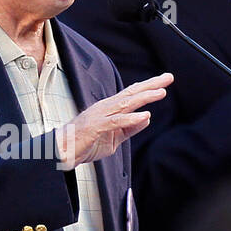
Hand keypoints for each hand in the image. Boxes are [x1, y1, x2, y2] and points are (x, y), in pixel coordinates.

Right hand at [56, 72, 172, 169]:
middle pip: (131, 93)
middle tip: (168, 78)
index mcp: (109, 109)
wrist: (62, 152)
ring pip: (126, 104)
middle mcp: (106, 108)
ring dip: (144, 97)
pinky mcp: (95, 127)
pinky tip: (145, 116)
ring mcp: (100, 116)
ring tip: (161, 92)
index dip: (148, 87)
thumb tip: (147, 118)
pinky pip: (116, 122)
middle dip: (151, 85)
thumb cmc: (85, 144)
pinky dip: (131, 119)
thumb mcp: (113, 138)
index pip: (131, 95)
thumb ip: (129, 128)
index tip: (164, 81)